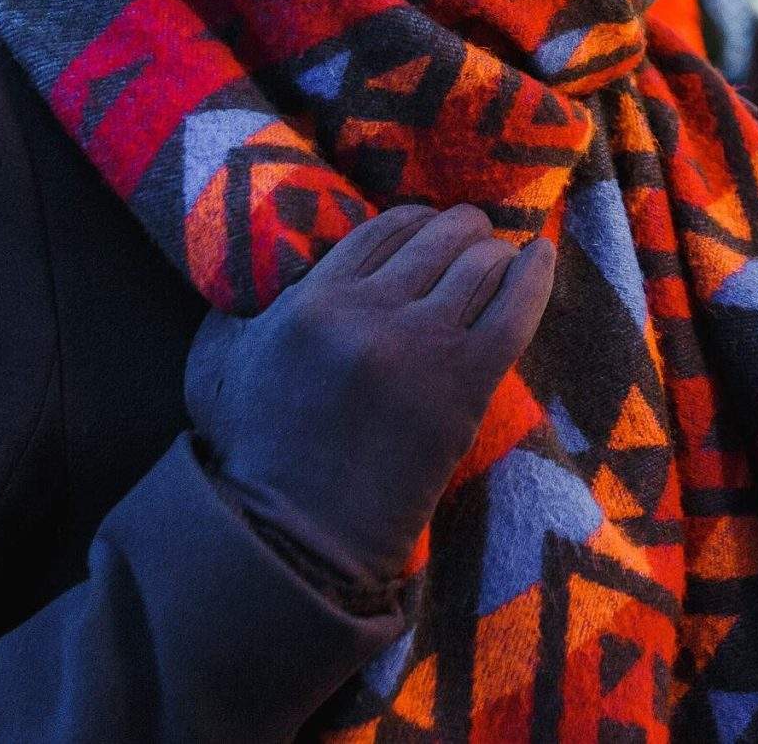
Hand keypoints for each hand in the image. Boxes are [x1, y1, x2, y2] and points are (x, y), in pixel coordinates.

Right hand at [185, 204, 555, 591]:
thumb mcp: (217, 364)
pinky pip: (516, 310)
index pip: (385, 228)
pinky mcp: (465, 384)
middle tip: (472, 239)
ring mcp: (422, 346)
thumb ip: (237, 307)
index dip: (416, 220)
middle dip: (464, 229)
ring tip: (500, 260)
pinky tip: (541, 259)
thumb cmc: (253, 455)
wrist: (299, 538)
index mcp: (313, 301)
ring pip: (481, 264)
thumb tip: (269, 265)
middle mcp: (370, 312)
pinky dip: (535, 276)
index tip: (430, 228)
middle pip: (441, 236)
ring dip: (495, 254)